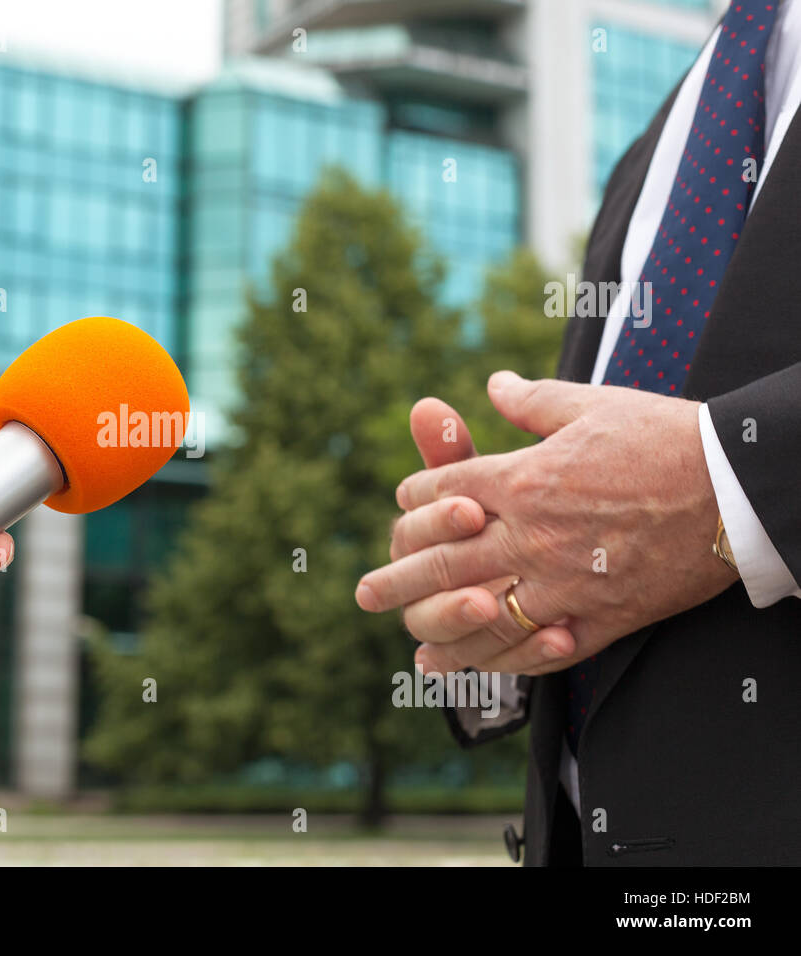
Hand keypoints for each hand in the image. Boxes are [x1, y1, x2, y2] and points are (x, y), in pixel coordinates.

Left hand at [357, 372, 737, 674]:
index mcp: (522, 477)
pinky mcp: (602, 616)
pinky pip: (541, 648)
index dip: (416, 498)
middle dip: (398, 579)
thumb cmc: (663, 437)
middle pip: (443, 562)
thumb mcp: (590, 405)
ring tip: (414, 651)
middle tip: (365, 595)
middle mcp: (531, 533)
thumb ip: (531, 400)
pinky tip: (484, 670)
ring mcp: (564, 581)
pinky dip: (507, 662)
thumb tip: (494, 384)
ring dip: (442, 634)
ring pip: (483, 617)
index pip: (441, 492)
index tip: (406, 503)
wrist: (737, 486)